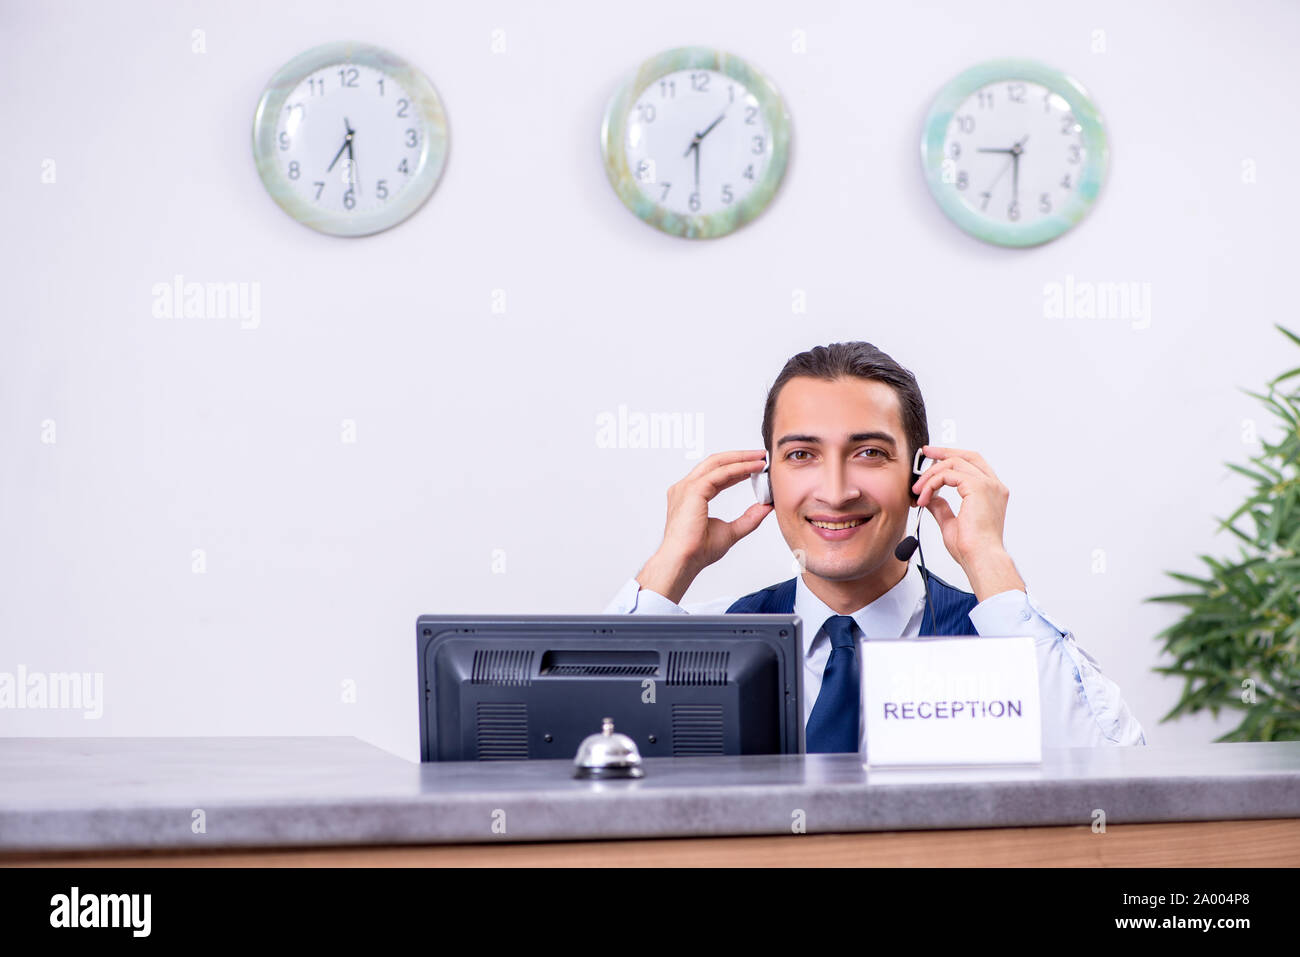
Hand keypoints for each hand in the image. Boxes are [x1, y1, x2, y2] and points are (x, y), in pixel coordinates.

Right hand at [636, 450, 772, 603]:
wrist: (684, 560)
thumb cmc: (697, 550)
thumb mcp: (732, 531)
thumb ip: (749, 518)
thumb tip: (765, 508)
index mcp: (691, 496)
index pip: (716, 475)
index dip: (737, 469)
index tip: (755, 467)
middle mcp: (686, 488)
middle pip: (715, 463)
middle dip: (739, 457)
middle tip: (759, 456)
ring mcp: (687, 487)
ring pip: (717, 463)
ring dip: (740, 458)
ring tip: (759, 458)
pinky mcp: (693, 490)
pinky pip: (720, 473)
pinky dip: (738, 468)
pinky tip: (752, 469)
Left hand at [912, 444, 1024, 599]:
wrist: (981, 558)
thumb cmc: (972, 548)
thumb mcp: (951, 523)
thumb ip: (942, 508)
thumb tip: (932, 498)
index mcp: (992, 493)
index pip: (972, 464)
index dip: (952, 456)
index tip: (933, 457)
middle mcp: (993, 486)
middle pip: (966, 456)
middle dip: (943, 452)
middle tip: (925, 453)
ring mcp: (988, 485)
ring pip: (953, 464)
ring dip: (931, 475)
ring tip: (918, 491)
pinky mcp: (978, 487)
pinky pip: (948, 474)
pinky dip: (932, 483)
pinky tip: (924, 497)